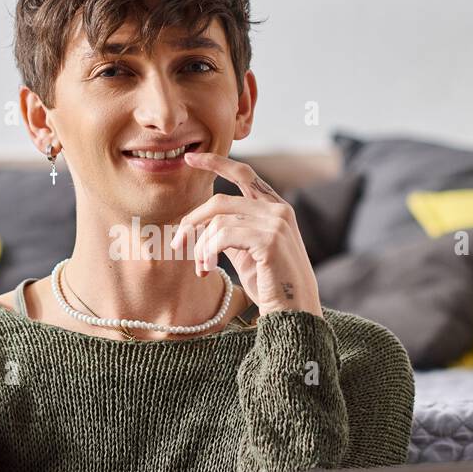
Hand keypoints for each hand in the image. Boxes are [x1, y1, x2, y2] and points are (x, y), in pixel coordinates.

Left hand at [169, 151, 322, 318]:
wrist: (295, 313)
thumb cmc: (271, 285)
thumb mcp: (248, 253)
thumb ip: (231, 232)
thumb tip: (202, 224)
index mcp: (275, 208)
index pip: (243, 174)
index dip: (215, 163)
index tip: (190, 158)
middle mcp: (278, 210)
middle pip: (220, 201)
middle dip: (192, 221)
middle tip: (177, 242)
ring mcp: (276, 223)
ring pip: (218, 222)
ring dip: (200, 247)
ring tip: (201, 268)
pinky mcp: (269, 240)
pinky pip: (222, 236)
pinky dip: (207, 252)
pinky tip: (207, 268)